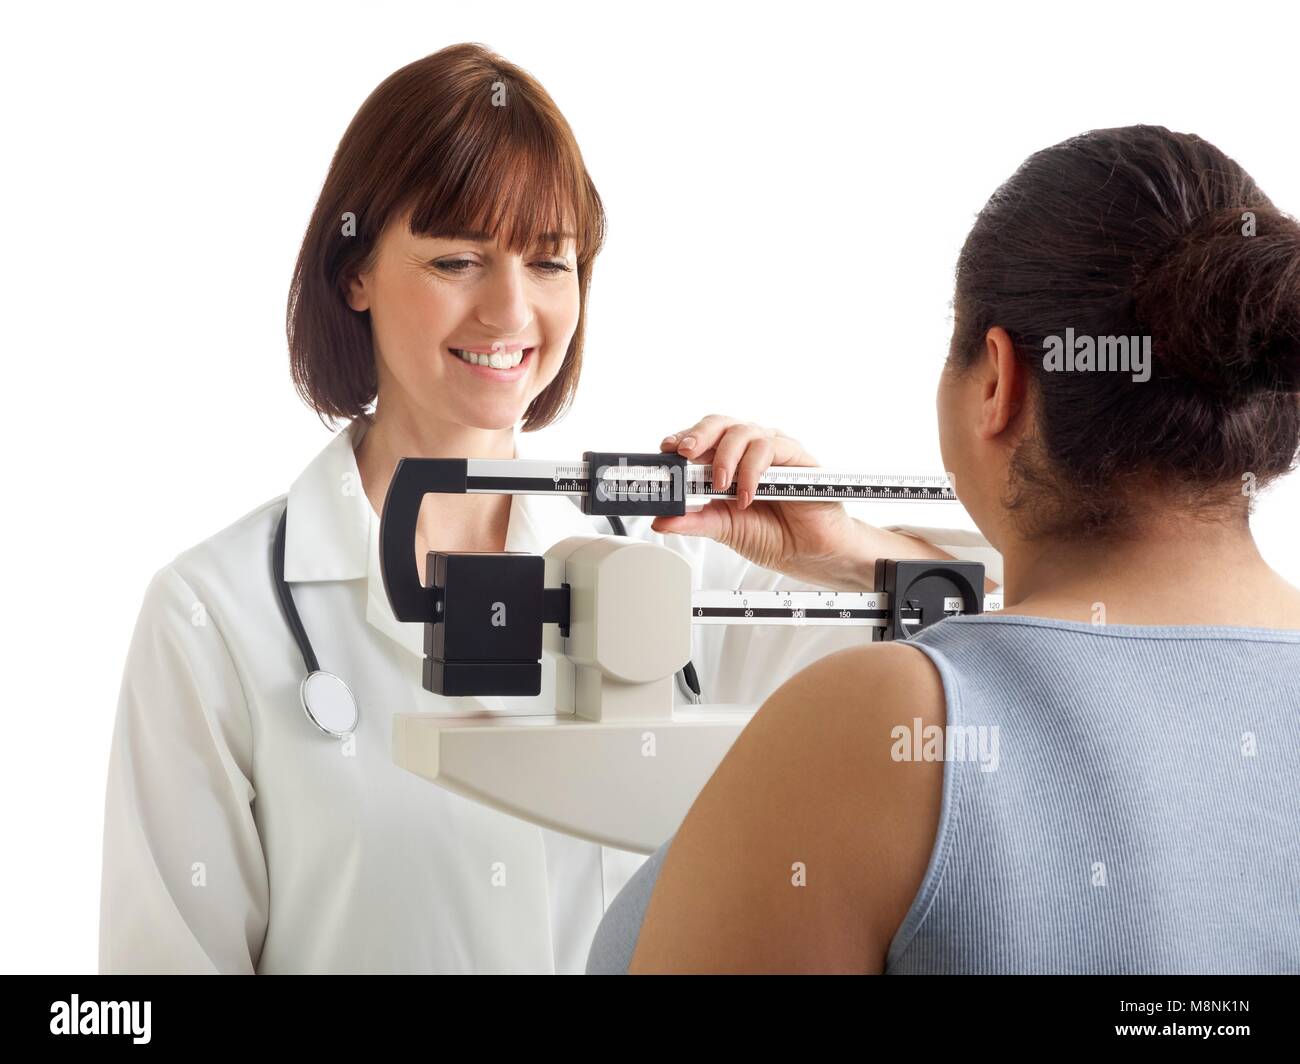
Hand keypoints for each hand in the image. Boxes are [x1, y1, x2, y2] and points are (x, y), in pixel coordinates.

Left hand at [652, 415, 864, 585]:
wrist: (811, 553)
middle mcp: (749, 450)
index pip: (701, 439)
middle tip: (685, 454)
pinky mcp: (796, 456)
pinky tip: (747, 494)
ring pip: (742, 431)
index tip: (665, 450)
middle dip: (698, 435)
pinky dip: (752, 470)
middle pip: (719, 424)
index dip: (682, 439)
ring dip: (726, 458)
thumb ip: (694, 521)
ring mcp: (772, 450)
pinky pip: (770, 447)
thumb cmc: (773, 535)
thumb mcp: (724, 529)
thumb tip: (660, 519)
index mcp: (728, 461)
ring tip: (721, 487)